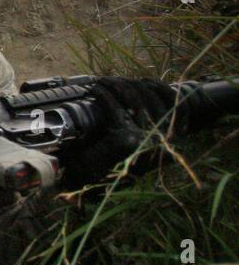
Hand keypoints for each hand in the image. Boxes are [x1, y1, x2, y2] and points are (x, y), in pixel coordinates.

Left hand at [63, 77, 177, 187]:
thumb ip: (148, 127)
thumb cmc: (109, 163)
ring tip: (104, 81)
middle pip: (152, 99)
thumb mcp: (137, 145)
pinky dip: (103, 94)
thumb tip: (146, 94)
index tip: (146, 81)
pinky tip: (95, 89)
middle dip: (133, 84)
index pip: (178, 108)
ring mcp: (143, 140)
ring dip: (116, 85)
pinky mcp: (123, 137)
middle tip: (115, 80)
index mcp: (171, 143)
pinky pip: (113, 107)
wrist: (88, 184)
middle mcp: (161, 142)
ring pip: (133, 99)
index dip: (162, 90)